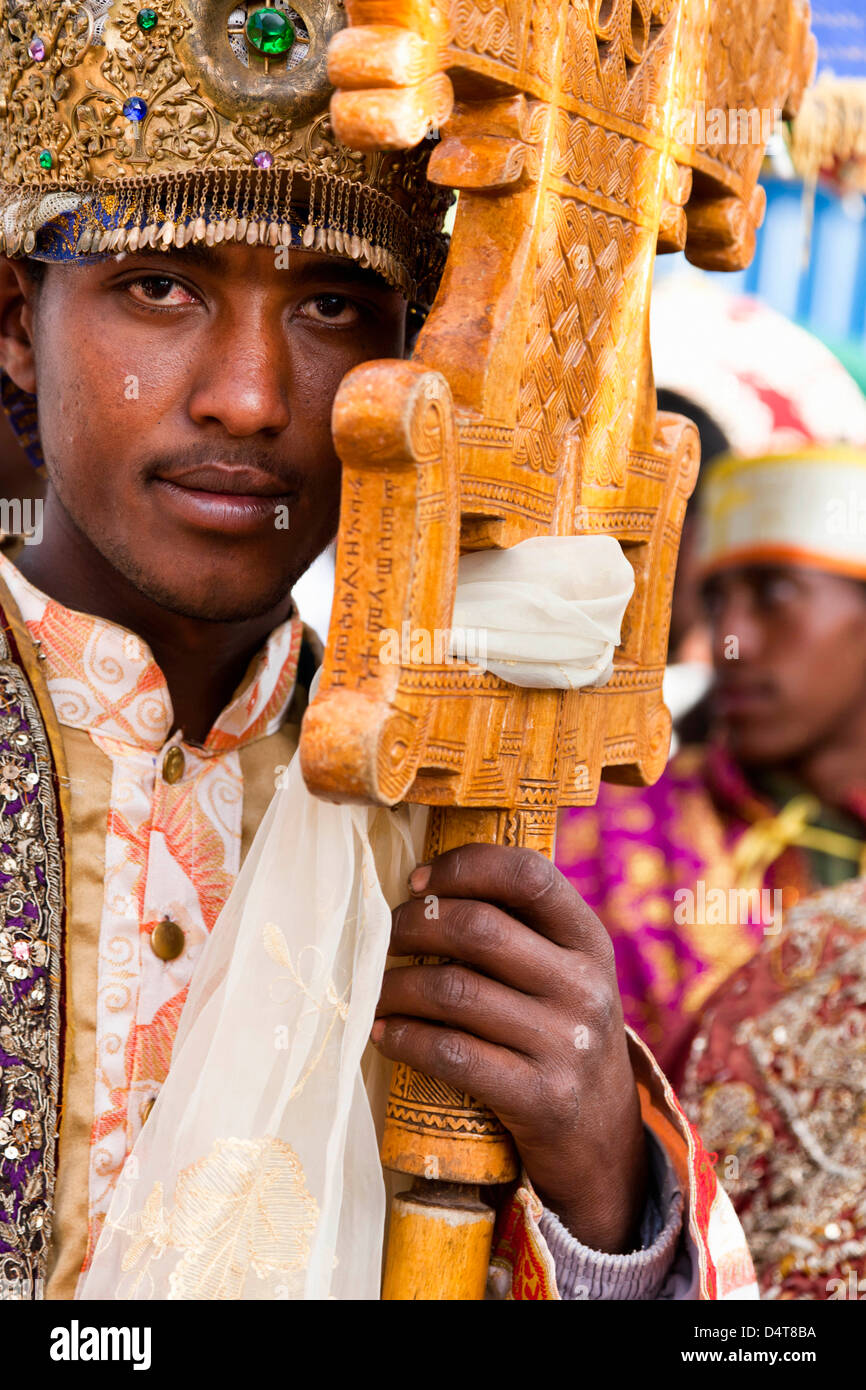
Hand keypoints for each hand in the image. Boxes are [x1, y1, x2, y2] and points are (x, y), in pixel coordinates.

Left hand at [371, 843, 647, 1253]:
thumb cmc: (561, 1037)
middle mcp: (585, 986)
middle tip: (383, 937)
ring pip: (454, 991)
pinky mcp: (541, 1098)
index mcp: (590, 941)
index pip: (528, 875)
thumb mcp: (567, 976)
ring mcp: (566, 1044)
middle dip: (412, 925)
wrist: (603, 1142)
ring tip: (374, 990)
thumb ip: (523, 931)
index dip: (465, 867)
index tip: (418, 881)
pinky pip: (452, 1054)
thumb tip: (425, 886)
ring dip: (396, 986)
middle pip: (478, 928)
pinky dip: (405, 1039)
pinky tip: (384, 1034)